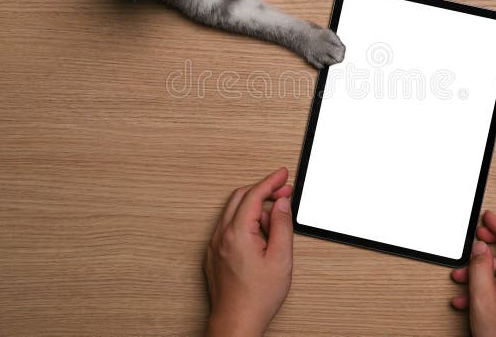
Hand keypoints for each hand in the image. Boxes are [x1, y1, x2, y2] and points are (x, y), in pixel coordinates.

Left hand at [204, 167, 293, 336]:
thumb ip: (281, 225)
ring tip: (275, 223)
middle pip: (240, 197)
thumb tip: (281, 203)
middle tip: (283, 192)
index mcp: (237, 233)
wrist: (236, 322)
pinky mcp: (213, 255)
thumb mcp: (280, 259)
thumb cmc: (256, 298)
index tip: (283, 174)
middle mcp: (221, 236)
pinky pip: (228, 226)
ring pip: (233, 211)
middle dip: (263, 190)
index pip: (254, 195)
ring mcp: (214, 245)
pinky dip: (244, 221)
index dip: (271, 181)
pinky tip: (260, 235)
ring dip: (254, 208)